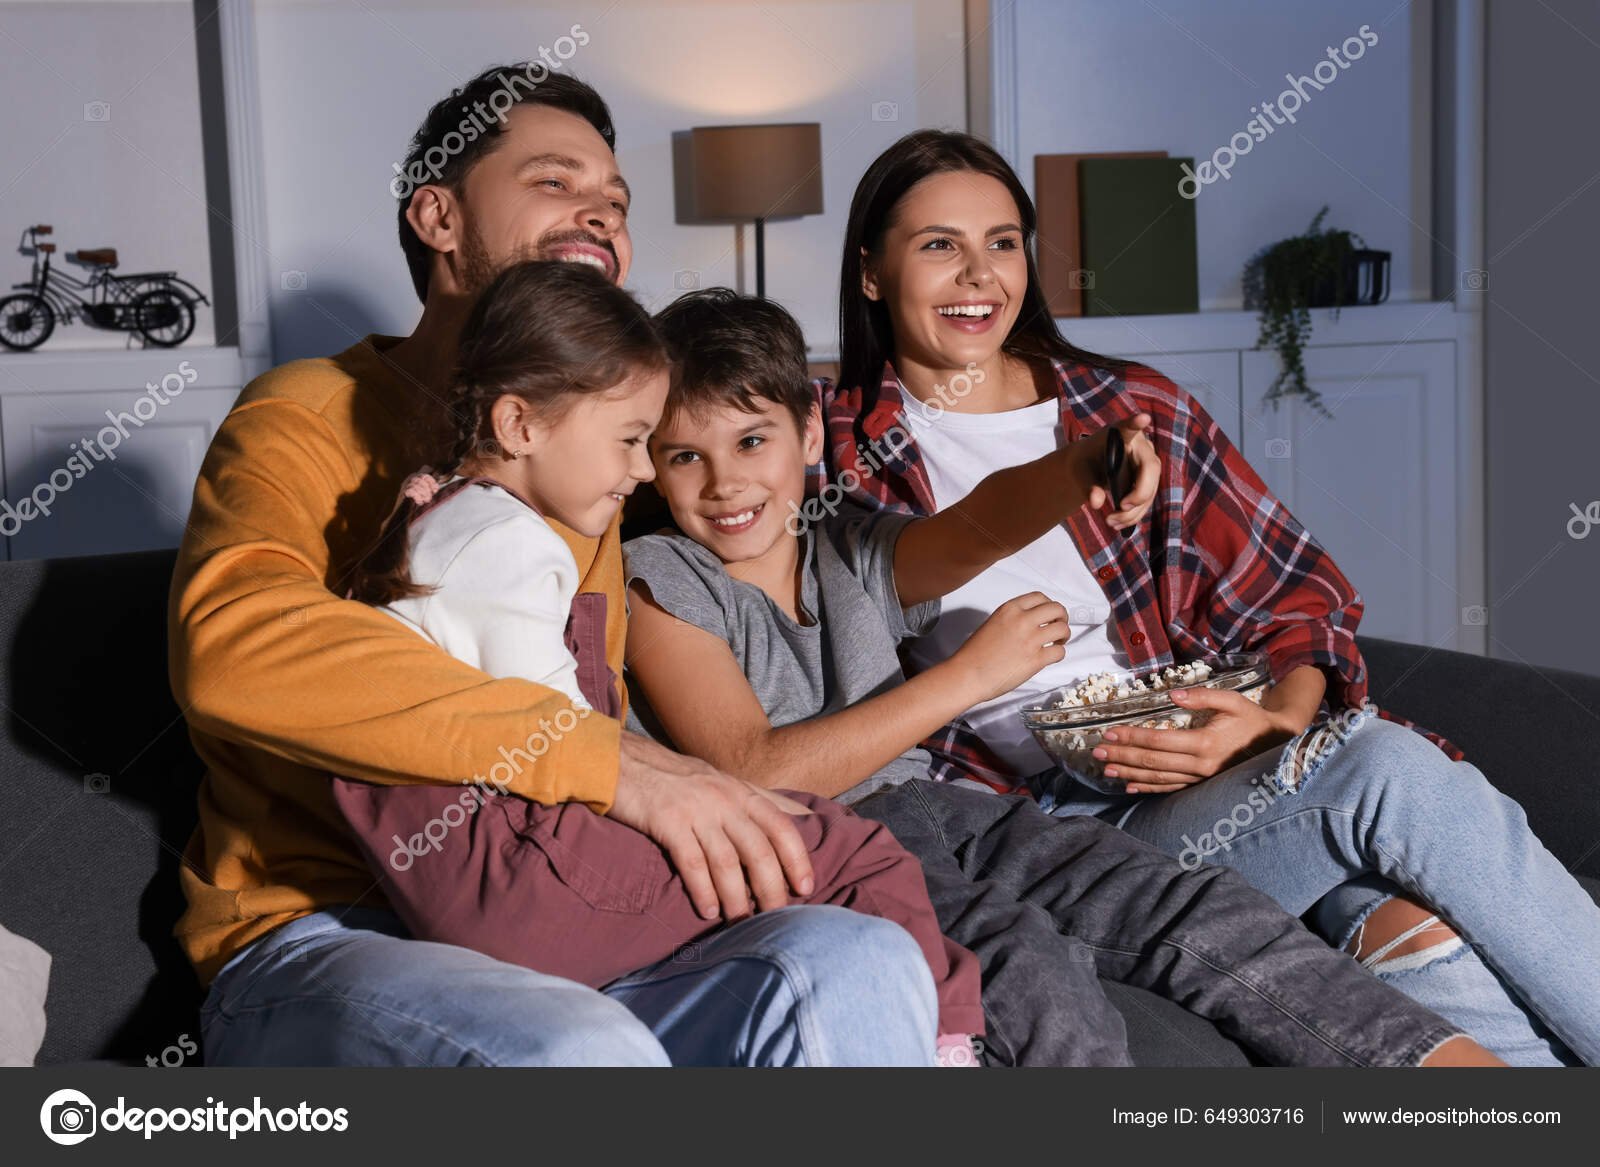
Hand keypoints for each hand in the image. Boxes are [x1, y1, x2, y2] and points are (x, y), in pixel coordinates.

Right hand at [607, 731, 815, 920]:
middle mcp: (724, 799)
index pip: (781, 826)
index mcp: (741, 791)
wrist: (622, 761)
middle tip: (776, 917)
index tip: (806, 888)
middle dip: (771, 888)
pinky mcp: (667, 821)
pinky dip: (703, 890)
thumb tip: (802, 815)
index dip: (797, 859)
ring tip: (741, 922)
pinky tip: (708, 911)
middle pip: (758, 850)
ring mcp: (696, 810)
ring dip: (737, 897)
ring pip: (727, 861)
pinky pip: (691, 862)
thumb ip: (761, 799)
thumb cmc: (677, 777)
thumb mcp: (724, 780)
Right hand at [949, 592, 1069, 701]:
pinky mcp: (1036, 659)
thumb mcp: (993, 623)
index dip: (1049, 605)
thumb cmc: (975, 653)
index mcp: (1010, 609)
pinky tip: (1049, 657)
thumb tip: (1032, 622)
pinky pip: (1059, 652)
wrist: (968, 674)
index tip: (1049, 614)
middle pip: (1057, 609)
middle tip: (1058, 627)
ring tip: (1056, 642)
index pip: (1040, 597)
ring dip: (1063, 635)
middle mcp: (1022, 620)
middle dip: (1062, 618)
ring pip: (1062, 629)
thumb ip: (1013, 619)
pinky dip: (1058, 653)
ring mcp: (1031, 639)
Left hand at [1078, 413, 1158, 530]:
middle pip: (1150, 468)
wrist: (1090, 466)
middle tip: (1120, 508)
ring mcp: (1147, 463)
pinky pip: (1147, 499)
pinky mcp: (1148, 480)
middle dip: (1139, 493)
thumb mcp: (1080, 472)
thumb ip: (1087, 485)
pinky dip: (1134, 514)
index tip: (1143, 418)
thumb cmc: (1084, 462)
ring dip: (1134, 510)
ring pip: (1151, 489)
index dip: (1135, 423)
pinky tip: (1118, 524)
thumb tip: (1096, 502)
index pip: (1128, 428)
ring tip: (1111, 522)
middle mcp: (1139, 446)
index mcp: (1117, 435)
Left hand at [1092, 686, 1298, 793]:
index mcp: (1205, 743)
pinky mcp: (1202, 785)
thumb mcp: (1233, 701)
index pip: (1159, 741)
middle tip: (1097, 752)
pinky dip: (1148, 789)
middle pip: (1153, 762)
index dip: (1132, 737)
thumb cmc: (1252, 719)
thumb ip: (1203, 696)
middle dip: (1123, 756)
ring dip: (1130, 774)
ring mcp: (1200, 779)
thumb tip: (1172, 696)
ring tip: (1106, 769)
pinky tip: (1130, 786)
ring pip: (1158, 779)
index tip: (1110, 733)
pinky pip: (1171, 789)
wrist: (1277, 746)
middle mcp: (1200, 766)